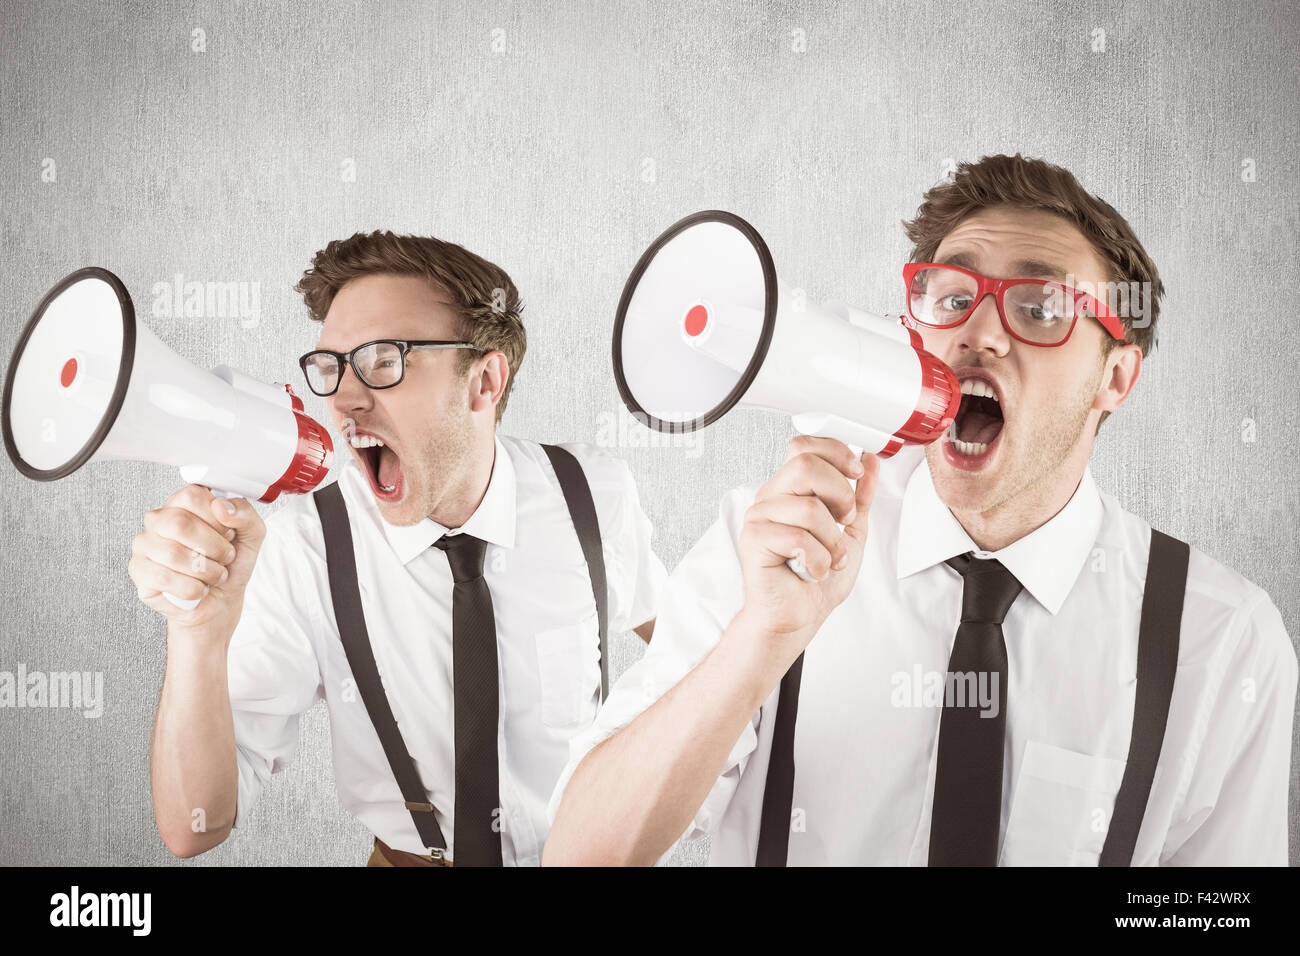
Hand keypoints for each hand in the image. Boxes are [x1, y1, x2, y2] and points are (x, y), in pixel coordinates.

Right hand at [128, 484, 265, 638]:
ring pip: (172, 553)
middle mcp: (160, 519)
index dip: (217, 518)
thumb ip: (245, 514)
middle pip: (179, 523)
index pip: (192, 495)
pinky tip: (198, 588)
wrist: (221, 602)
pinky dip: (191, 588)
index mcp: (184, 504)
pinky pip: (163, 578)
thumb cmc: (231, 565)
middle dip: (213, 547)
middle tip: (225, 557)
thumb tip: (221, 506)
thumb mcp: (251, 536)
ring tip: (214, 575)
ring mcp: (145, 544)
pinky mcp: (139, 571)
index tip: (228, 533)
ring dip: (205, 571)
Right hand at [735, 435, 878, 657]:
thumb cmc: (816, 580)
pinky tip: (813, 570)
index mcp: (791, 489)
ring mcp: (759, 517)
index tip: (855, 474)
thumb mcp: (852, 532)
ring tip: (830, 558)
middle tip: (843, 522)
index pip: (805, 446)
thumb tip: (870, 461)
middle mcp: (772, 497)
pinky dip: (818, 560)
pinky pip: (797, 538)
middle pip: (805, 465)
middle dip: (840, 495)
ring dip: (832, 541)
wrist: (798, 617)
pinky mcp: (754, 540)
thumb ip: (860, 497)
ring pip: (808, 508)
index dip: (835, 453)